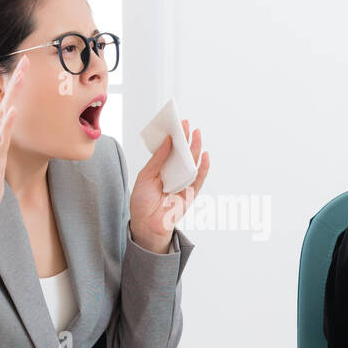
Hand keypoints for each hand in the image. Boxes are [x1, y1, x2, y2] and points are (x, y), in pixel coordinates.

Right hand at [0, 55, 24, 226]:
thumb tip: (0, 113)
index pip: (5, 104)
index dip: (15, 86)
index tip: (25, 67)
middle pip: (4, 103)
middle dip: (15, 82)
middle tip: (25, 60)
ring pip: (2, 116)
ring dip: (11, 96)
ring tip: (21, 77)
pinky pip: (0, 140)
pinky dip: (5, 124)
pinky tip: (11, 111)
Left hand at [129, 116, 210, 252]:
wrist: (146, 224)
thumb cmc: (142, 202)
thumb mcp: (145, 176)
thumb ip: (158, 159)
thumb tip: (168, 142)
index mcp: (161, 169)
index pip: (169, 149)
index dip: (173, 137)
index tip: (176, 123)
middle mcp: (173, 174)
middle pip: (182, 154)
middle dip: (185, 138)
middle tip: (186, 124)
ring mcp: (182, 183)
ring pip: (192, 163)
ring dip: (196, 148)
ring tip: (197, 134)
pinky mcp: (190, 193)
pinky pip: (199, 179)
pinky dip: (204, 168)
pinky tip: (205, 156)